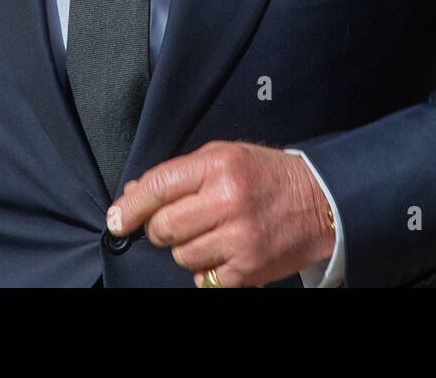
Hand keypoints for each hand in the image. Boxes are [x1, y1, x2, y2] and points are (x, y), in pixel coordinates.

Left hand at [107, 140, 334, 286]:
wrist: (319, 201)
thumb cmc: (265, 175)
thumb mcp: (223, 156)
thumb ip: (179, 174)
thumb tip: (134, 196)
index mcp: (218, 166)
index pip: (158, 187)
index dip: (130, 207)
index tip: (115, 219)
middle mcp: (226, 201)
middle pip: (164, 227)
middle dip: (160, 227)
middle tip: (178, 220)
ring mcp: (238, 239)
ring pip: (181, 256)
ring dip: (186, 248)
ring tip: (210, 232)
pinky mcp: (249, 269)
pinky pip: (204, 279)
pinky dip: (207, 269)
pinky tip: (225, 249)